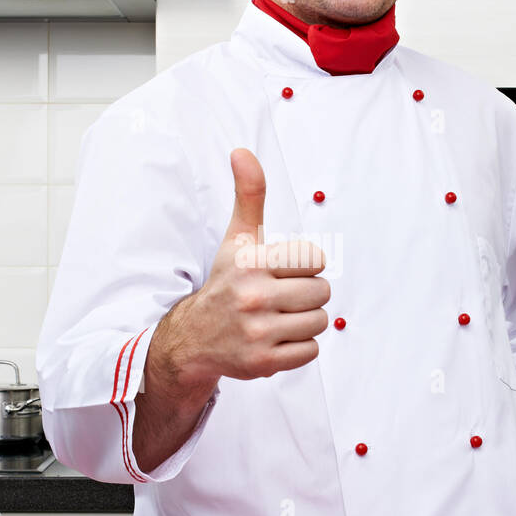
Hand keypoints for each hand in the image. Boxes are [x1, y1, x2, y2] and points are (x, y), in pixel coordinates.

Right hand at [180, 148, 330, 383]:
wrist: (194, 337)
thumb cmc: (226, 282)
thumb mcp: (237, 238)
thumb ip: (248, 195)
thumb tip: (242, 151)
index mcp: (251, 262)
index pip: (315, 258)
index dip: (304, 264)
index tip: (282, 270)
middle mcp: (252, 297)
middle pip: (322, 292)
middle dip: (307, 294)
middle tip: (282, 297)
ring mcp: (257, 332)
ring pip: (319, 321)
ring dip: (305, 320)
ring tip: (280, 317)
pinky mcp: (262, 363)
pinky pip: (310, 351)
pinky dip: (299, 347)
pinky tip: (276, 338)